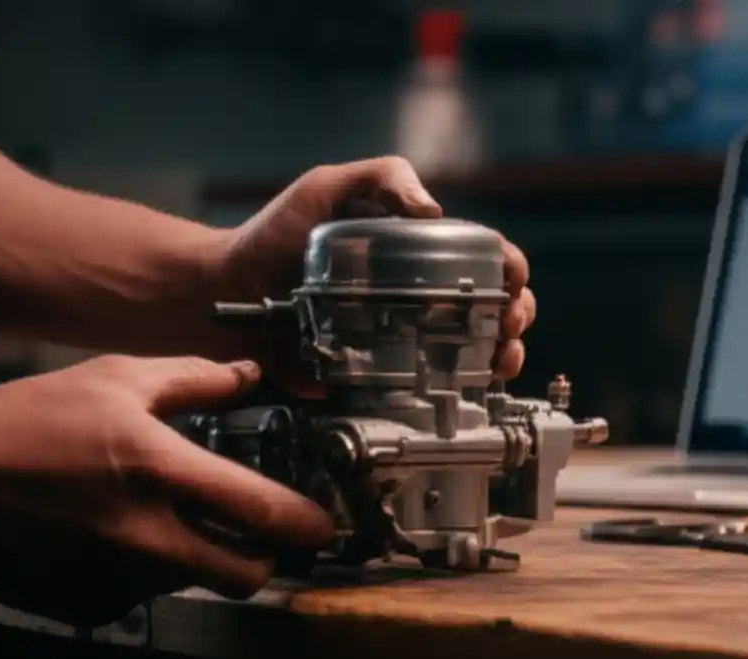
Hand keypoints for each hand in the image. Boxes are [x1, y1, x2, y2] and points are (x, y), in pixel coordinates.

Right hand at [0, 355, 332, 626]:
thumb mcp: (118, 379)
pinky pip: (140, 594)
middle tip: (254, 532)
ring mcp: (115, 577)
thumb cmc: (31, 420)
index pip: (260, 511)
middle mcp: (144, 535)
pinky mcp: (87, 603)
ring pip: (190, 582)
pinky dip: (142, 571)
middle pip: (243, 573)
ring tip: (160, 516)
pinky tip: (115, 535)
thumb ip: (195, 379)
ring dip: (194, 557)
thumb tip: (250, 374)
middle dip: (261, 557)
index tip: (324, 525)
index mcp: (160, 472)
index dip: (306, 523)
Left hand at [207, 156, 533, 386]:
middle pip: (496, 308)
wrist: (228, 293)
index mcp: (420, 251)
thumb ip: (382, 178)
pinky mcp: (386, 376)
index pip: (487, 258)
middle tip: (509, 328)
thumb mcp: (328, 186)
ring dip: (505, 358)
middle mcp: (423, 296)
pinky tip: (468, 389)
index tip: (511, 285)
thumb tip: (434, 210)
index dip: (512, 272)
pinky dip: (464, 392)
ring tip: (500, 363)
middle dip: (518, 318)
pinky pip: (434, 389)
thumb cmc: (275, 234)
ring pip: (479, 352)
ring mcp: (407, 338)